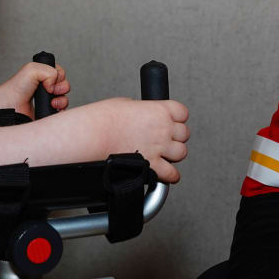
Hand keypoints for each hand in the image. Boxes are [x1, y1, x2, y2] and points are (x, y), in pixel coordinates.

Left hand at [0, 60, 70, 116]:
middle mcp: (45, 89)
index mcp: (42, 76)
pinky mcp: (47, 114)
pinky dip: (61, 111)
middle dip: (63, 88)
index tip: (52, 80)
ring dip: (62, 100)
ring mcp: (47, 102)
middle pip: (65, 87)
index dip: (60, 76)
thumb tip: (55, 84)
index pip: (60, 74)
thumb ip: (51, 70)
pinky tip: (52, 109)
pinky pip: (61, 113)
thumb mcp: (33, 69)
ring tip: (52, 102)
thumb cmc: (15, 89)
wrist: (10, 106)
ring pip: (65, 100)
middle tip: (52, 90)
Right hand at [64, 98, 189, 182]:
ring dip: (174, 154)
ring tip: (164, 154)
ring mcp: (159, 148)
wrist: (94, 135)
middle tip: (165, 138)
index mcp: (159, 110)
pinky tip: (165, 172)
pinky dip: (171, 175)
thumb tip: (145, 114)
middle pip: (184, 133)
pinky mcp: (152, 165)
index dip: (177, 118)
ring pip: (181, 153)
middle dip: (176, 136)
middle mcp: (163, 129)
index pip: (182, 113)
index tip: (172, 120)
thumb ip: (144, 110)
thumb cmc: (105, 119)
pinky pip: (172, 174)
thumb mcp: (128, 103)